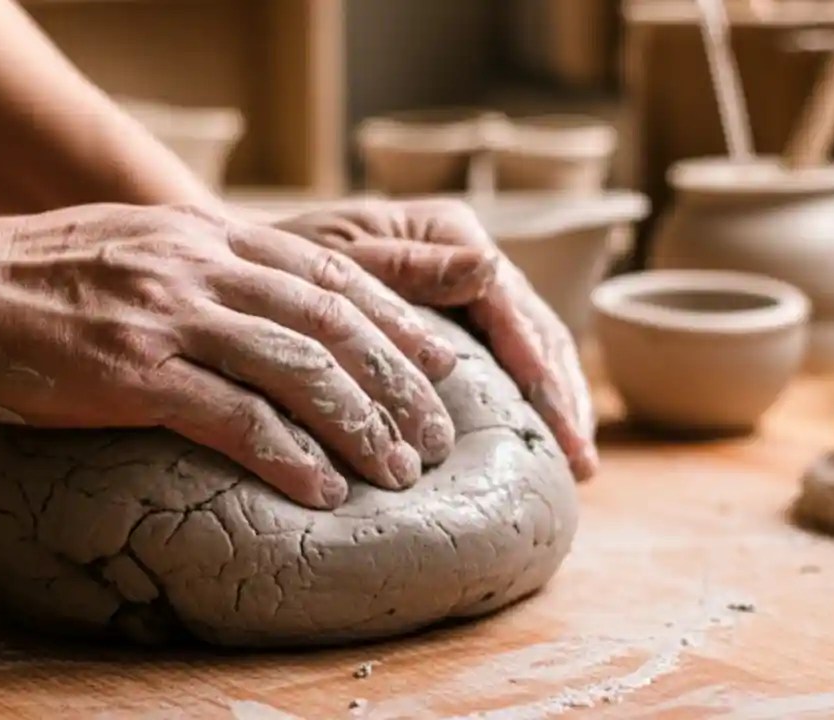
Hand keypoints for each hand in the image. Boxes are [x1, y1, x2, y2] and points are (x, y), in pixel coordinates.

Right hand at [0, 204, 464, 508]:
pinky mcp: (132, 372)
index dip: (395, 317)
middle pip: (332, 320)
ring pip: (298, 368)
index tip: (438, 358)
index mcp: (205, 236)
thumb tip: (262, 307)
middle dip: (398, 378)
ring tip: (399, 469)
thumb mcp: (134, 245)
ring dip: (360, 422)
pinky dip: (287, 455)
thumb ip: (201, 265)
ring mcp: (168, 317)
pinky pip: (233, 417)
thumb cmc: (34, 276)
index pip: (329, 272)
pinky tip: (322, 488)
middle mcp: (199, 266)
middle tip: (439, 430)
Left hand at [275, 198, 597, 480]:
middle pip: (535, 328)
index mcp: (445, 231)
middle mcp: (466, 254)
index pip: (508, 304)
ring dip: (558, 404)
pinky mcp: (456, 321)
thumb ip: (404, 266)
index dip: (537, 366)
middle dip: (561, 396)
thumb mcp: (334, 258)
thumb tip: (489, 266)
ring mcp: (466, 288)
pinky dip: (531, 402)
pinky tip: (546, 446)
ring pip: (534, 346)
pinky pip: (507, 361)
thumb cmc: (280, 261)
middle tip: (581, 464)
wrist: (252, 268)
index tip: (556, 424)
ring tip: (579, 466)